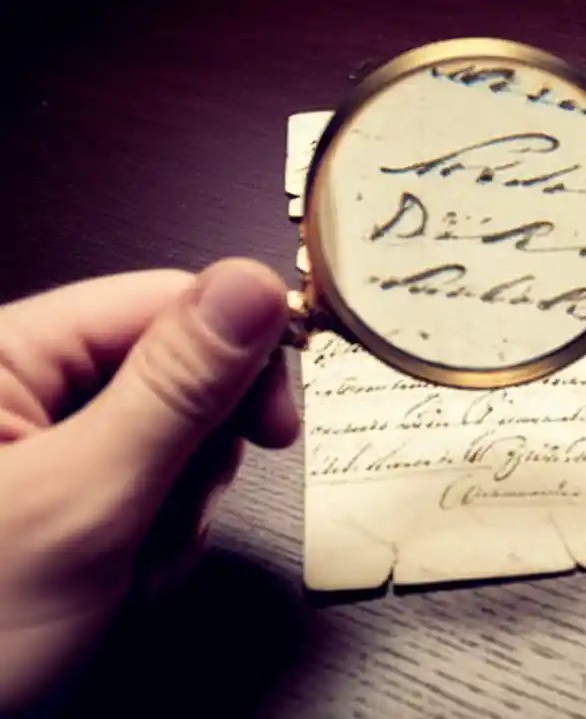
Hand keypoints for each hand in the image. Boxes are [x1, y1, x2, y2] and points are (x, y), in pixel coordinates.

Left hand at [0, 259, 297, 710]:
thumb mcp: (86, 500)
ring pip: (180, 440)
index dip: (239, 352)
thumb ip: (177, 389)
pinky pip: (160, 491)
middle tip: (168, 511)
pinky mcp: (70, 496)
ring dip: (180, 510)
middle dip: (197, 455)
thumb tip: (253, 286)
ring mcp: (47, 447)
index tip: (277, 422)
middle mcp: (22, 389)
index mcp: (4, 354)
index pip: (163, 302)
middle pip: (180, 371)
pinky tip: (120, 580)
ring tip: (129, 563)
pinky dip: (161, 541)